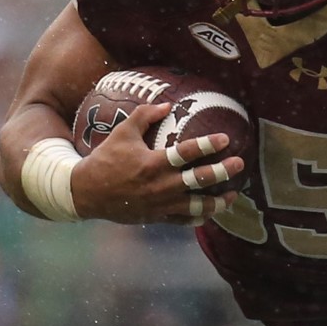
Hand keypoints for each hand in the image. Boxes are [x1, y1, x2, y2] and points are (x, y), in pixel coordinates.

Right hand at [69, 102, 246, 223]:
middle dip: (222, 172)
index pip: (187, 153)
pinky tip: (210, 213)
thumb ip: (145, 116)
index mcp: (154, 163)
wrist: (87, 193)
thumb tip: (167, 105)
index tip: (225, 139)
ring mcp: (161, 204)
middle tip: (239, 164)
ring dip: (217, 202)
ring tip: (232, 196)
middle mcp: (161, 185)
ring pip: (197, 206)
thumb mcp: (123, 133)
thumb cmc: (105, 159)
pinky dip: (198, 217)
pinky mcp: (157, 217)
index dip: (208, 145)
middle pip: (199, 180)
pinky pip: (183, 220)